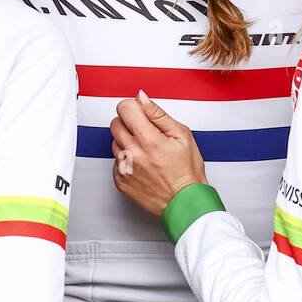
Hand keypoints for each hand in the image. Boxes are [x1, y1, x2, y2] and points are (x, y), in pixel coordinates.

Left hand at [110, 90, 206, 216]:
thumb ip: (158, 114)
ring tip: (147, 151)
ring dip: (127, 141)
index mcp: (148, 139)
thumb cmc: (187, 173)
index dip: (134, 107)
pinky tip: (143, 164)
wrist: (184, 202)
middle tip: (147, 132)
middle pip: (116, 123)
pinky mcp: (120, 180)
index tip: (141, 113)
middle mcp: (132, 153)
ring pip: (115, 141)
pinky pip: (116, 160)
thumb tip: (142, 98)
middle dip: (130, 123)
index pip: (124, 108)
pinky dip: (126, 159)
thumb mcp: (182, 135)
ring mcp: (124, 168)